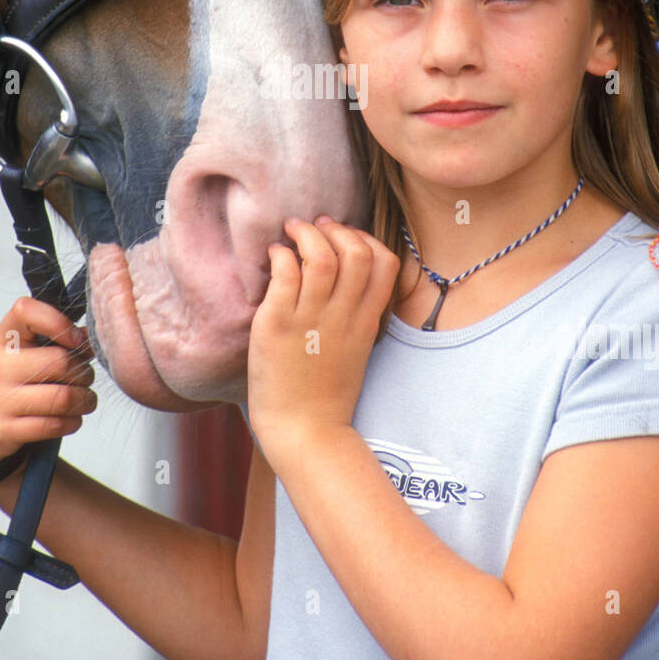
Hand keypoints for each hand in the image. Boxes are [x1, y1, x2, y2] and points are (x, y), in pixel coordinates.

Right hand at [0, 296, 96, 478]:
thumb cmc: (4, 386)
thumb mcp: (19, 356)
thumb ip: (52, 343)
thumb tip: (89, 337)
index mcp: (2, 340)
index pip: (26, 311)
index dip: (60, 322)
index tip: (77, 340)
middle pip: (60, 362)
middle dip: (85, 373)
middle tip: (86, 379)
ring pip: (63, 397)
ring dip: (85, 400)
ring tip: (86, 400)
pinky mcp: (2, 431)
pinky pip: (53, 425)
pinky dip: (72, 422)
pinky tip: (71, 420)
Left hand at [247, 216, 400, 456]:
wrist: (304, 431)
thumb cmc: (324, 394)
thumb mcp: (355, 349)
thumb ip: (355, 314)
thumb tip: (340, 278)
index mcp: (366, 321)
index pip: (386, 263)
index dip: (367, 239)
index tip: (345, 238)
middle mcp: (343, 316)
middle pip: (356, 251)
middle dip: (337, 229)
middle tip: (316, 228)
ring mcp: (311, 319)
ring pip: (320, 256)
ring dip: (305, 234)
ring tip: (291, 231)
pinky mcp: (277, 324)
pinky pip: (284, 273)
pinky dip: (280, 254)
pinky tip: (273, 256)